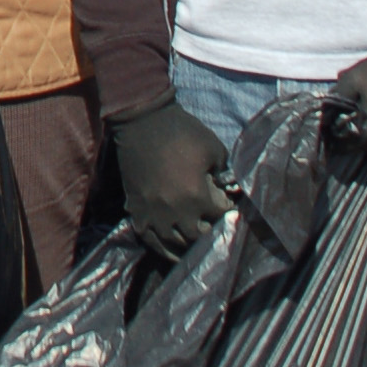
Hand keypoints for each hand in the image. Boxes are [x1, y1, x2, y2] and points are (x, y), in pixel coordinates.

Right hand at [112, 97, 234, 259]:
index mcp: (196, 196)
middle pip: (197, 236)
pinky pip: (148, 237)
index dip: (228, 211)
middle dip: (208, 231)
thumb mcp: (214, 148)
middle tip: (212, 224)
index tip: (230, 206)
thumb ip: (223, 173)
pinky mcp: (136, 208)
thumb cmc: (181, 131)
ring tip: (193, 242)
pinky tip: (168, 246)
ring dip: (185, 244)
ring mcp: (153, 212)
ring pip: (171, 243)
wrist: (142, 121)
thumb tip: (226, 188)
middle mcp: (175, 211)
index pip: (219, 216)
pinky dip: (159, 245)